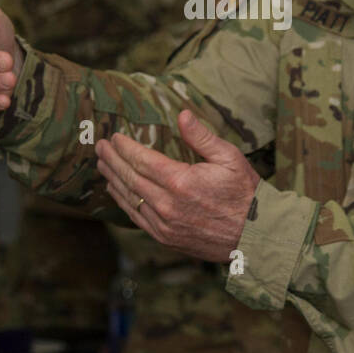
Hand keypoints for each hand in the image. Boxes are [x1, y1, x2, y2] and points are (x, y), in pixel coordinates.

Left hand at [95, 110, 257, 262]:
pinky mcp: (165, 237)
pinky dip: (123, 202)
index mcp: (180, 181)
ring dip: (113, 180)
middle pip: (130, 178)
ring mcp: (164, 224)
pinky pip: (136, 218)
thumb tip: (182, 114)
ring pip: (129, 198)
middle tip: (99, 147)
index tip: (114, 137)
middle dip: (112, 160)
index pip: (142, 160)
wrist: (254, 234)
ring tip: (102, 165)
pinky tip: (117, 191)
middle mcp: (167, 204)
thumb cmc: (244, 192)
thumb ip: (201, 136)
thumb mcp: (229, 157)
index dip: (125, 148)